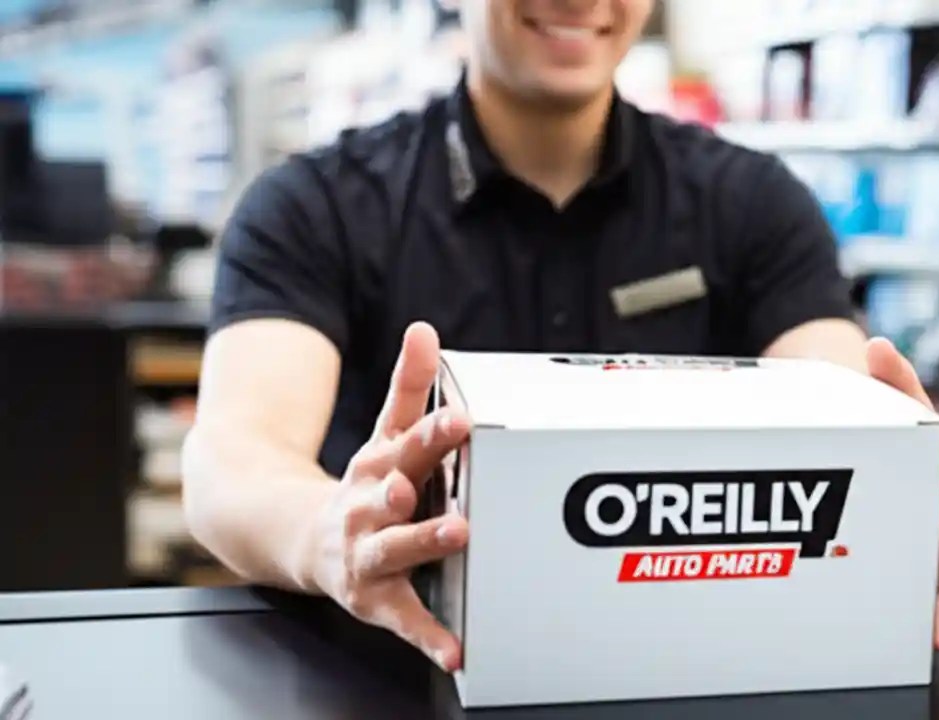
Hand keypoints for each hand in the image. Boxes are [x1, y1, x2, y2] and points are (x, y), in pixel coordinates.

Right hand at [306, 322, 471, 671]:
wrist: (299, 537)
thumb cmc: (368, 483)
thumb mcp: (385, 433)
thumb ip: (411, 385)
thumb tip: (425, 330)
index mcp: (380, 464)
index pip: (407, 441)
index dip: (433, 431)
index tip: (461, 418)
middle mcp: (369, 506)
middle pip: (393, 490)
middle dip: (411, 483)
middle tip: (428, 481)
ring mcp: (368, 552)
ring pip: (395, 547)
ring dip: (422, 541)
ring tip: (456, 536)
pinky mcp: (374, 596)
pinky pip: (404, 617)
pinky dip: (428, 636)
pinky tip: (454, 650)